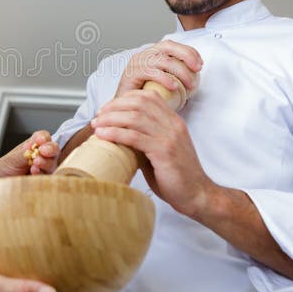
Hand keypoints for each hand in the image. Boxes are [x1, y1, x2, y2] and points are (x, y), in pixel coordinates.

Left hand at [0, 131, 58, 179]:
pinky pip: (51, 178)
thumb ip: (23, 153)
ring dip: (46, 162)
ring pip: (53, 163)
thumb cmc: (3, 172)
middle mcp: (41, 157)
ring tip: (35, 164)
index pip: (43, 137)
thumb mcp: (10, 160)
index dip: (44, 137)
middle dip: (50, 149)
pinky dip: (44, 174)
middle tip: (43, 151)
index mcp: (32, 146)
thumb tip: (32, 145)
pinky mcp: (45, 182)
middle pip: (53, 149)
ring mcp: (44, 170)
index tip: (40, 140)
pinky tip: (34, 174)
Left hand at [91, 89, 215, 218]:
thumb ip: (143, 139)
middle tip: (98, 115)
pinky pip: (135, 137)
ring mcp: (169, 137)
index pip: (148, 97)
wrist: (197, 194)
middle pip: (139, 103)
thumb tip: (117, 134)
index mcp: (173, 121)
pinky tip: (103, 135)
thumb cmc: (176, 176)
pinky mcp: (164, 151)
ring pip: (134, 117)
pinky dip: (115, 133)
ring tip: (96, 125)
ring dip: (111, 119)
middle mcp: (173, 124)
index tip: (108, 108)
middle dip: (114, 106)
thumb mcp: (159, 150)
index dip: (125, 99)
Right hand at [117, 40, 202, 97]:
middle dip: (187, 56)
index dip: (188, 51)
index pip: (172, 45)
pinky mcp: (131, 74)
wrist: (124, 108)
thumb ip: (175, 75)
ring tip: (190, 85)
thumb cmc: (144, 96)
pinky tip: (174, 87)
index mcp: (152, 54)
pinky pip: (151, 72)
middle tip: (198, 70)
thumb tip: (195, 75)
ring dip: (181, 71)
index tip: (200, 64)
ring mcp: (137, 63)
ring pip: (163, 60)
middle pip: (168, 47)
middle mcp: (144, 55)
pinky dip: (165, 78)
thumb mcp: (163, 82)